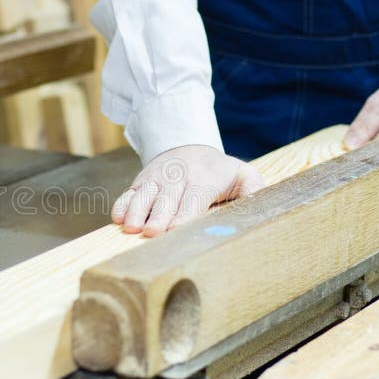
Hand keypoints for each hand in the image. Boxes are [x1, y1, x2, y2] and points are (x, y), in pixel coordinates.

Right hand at [112, 145, 264, 236]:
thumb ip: (254, 189)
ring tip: (130, 227)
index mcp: (204, 178)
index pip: (194, 196)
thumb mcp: (242, 175)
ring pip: (145, 194)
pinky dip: (122, 204)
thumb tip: (260, 203)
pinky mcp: (141, 182)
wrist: (188, 146)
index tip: (175, 227)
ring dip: (136, 210)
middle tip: (151, 232)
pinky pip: (129, 192)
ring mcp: (157, 179)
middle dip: (158, 215)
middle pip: (167, 198)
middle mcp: (178, 177)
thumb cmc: (219, 171)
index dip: (184, 212)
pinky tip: (118, 218)